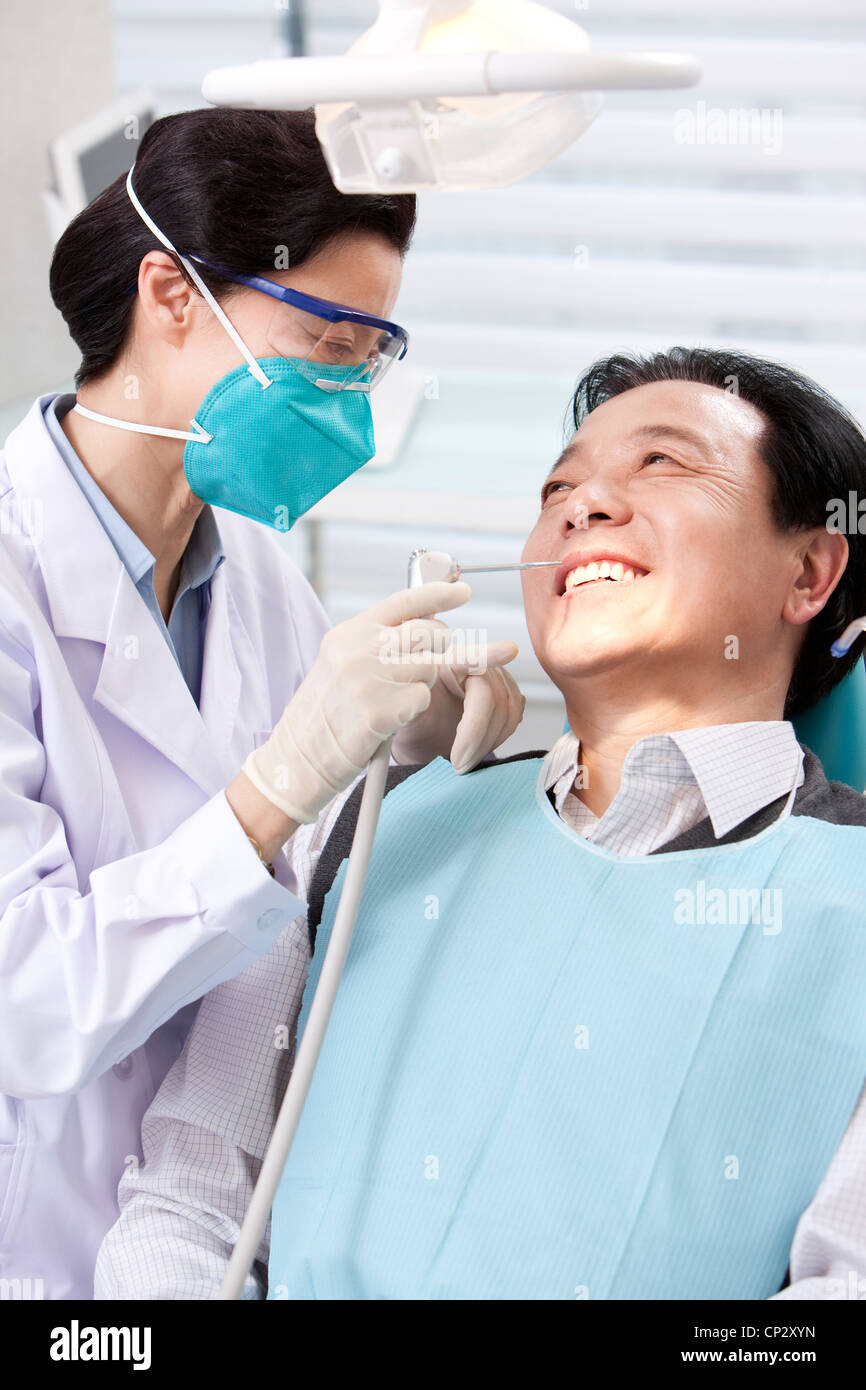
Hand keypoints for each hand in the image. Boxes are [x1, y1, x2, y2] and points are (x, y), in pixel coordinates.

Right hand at [241, 581, 475, 822]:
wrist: (297, 757)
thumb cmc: (325, 713)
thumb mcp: (340, 662)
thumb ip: (377, 641)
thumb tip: (424, 624)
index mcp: (349, 633)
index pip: (403, 602)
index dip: (439, 594)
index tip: (464, 592)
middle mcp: (358, 649)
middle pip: (427, 632)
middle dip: (437, 647)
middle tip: (421, 666)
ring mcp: (368, 679)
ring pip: (428, 668)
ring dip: (419, 686)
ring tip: (390, 701)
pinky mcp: (379, 710)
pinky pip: (422, 700)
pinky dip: (412, 712)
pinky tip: (387, 720)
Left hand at [391, 636, 524, 771]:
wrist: (424, 737)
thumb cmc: (412, 723)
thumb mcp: (403, 716)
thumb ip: (408, 705)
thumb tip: (416, 700)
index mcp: (443, 661)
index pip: (468, 657)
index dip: (489, 654)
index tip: (508, 651)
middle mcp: (473, 663)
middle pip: (490, 695)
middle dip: (475, 735)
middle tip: (458, 762)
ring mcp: (495, 677)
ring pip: (506, 709)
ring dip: (486, 742)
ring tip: (464, 760)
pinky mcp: (508, 694)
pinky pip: (514, 717)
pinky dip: (497, 738)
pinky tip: (478, 748)